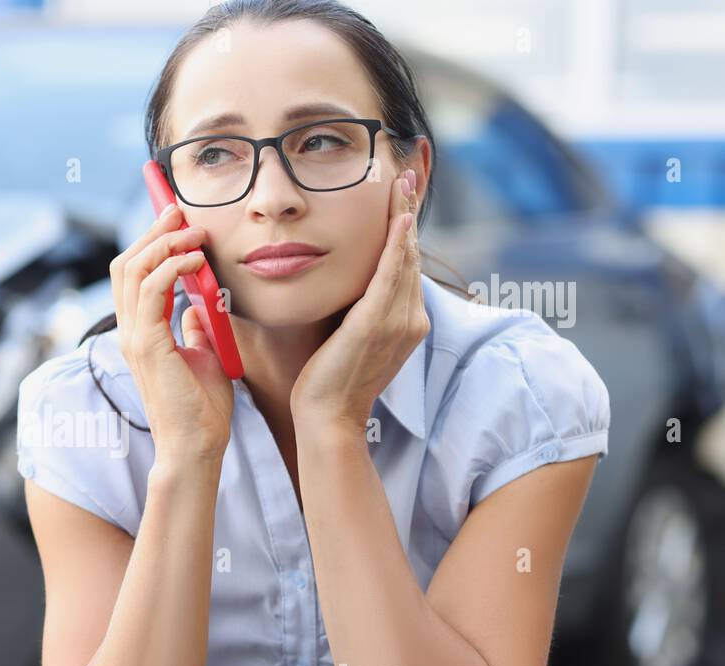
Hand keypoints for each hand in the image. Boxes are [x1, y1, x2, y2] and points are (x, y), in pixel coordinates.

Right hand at [110, 202, 235, 463]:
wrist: (197, 446)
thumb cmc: (202, 410)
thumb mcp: (204, 354)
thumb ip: (196, 327)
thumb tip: (199, 303)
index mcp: (141, 333)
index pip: (134, 275)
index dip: (150, 243)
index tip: (176, 220)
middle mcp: (130, 331)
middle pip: (126, 264)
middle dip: (153, 233)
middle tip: (180, 212)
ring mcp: (134, 338)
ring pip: (133, 269)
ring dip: (164, 244)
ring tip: (194, 234)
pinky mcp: (147, 344)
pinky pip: (152, 290)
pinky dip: (172, 267)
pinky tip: (196, 263)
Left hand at [289, 168, 428, 437]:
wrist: (328, 416)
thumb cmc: (331, 379)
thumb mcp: (351, 336)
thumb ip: (359, 308)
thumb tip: (350, 281)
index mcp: (407, 321)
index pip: (407, 265)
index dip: (406, 229)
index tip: (402, 196)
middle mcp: (411, 318)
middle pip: (411, 254)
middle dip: (408, 212)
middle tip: (405, 174)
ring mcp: (398, 322)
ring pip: (403, 259)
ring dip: (404, 217)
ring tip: (402, 182)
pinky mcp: (376, 324)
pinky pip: (389, 277)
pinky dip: (396, 247)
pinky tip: (400, 220)